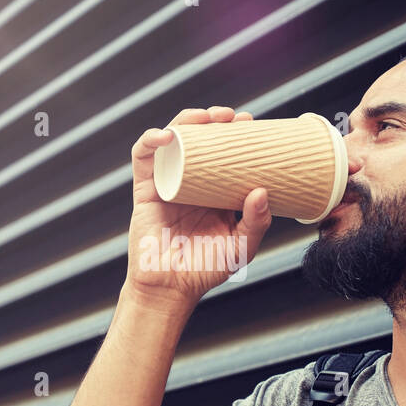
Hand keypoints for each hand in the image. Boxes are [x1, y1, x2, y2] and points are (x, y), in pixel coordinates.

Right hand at [126, 106, 271, 307]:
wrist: (170, 288)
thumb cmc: (205, 270)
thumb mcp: (241, 247)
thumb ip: (256, 222)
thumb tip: (262, 191)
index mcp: (215, 190)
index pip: (225, 152)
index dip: (236, 133)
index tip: (251, 124)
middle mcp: (191, 181)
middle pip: (200, 138)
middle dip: (214, 120)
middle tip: (232, 117)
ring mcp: (167, 181)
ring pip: (173, 139)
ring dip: (186, 120)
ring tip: (204, 117)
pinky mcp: (145, 188)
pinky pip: (143, 157)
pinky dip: (150, 140)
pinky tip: (166, 136)